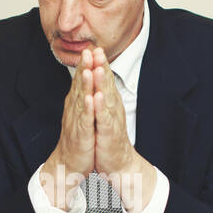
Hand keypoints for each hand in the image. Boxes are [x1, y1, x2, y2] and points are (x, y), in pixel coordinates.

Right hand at [39, 48, 96, 210]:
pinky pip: (84, 120)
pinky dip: (87, 109)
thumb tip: (85, 82)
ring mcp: (77, 122)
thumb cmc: (78, 139)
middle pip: (79, 85)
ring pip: (80, 99)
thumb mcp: (82, 115)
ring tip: (88, 69)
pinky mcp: (80, 135)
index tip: (93, 47)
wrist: (69, 164)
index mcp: (77, 104)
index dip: (87, 64)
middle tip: (88, 50)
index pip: (82, 81)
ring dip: (84, 84)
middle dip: (84, 67)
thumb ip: (82, 98)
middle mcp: (74, 110)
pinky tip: (89, 98)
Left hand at [89, 47, 155, 212]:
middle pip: (108, 85)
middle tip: (97, 49)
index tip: (94, 48)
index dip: (100, 64)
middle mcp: (113, 110)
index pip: (105, 81)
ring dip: (103, 83)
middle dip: (102, 66)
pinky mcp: (109, 134)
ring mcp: (112, 121)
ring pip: (107, 98)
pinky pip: (104, 119)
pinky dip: (101, 107)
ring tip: (99, 68)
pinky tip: (98, 97)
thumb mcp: (104, 117)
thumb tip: (99, 86)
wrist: (119, 164)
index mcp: (110, 105)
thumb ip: (103, 100)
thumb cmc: (109, 141)